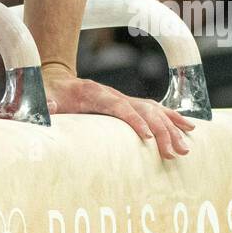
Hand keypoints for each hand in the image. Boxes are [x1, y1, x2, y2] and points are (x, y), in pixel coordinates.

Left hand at [41, 64, 196, 161]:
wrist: (55, 79)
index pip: (120, 106)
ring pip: (154, 109)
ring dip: (171, 128)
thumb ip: (46, 103)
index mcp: (95, 93)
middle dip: (161, 130)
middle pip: (143, 109)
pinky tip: (189, 127)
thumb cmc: (49, 93)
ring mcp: (122, 97)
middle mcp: (113, 94)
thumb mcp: (42, 98)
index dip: (135, 121)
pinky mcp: (127, 103)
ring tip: (186, 147)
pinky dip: (172, 117)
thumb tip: (52, 107)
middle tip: (176, 153)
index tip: (148, 139)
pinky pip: (154, 108)